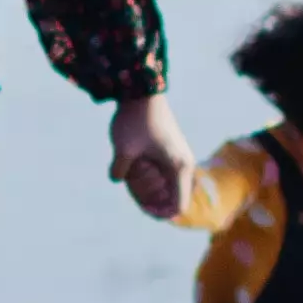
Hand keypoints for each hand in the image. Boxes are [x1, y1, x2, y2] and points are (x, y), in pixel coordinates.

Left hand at [108, 92, 195, 217]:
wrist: (143, 90)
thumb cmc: (135, 119)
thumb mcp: (123, 149)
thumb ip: (119, 170)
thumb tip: (117, 179)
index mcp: (179, 168)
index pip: (177, 206)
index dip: (160, 213)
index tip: (141, 206)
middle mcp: (184, 164)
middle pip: (174, 198)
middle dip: (154, 200)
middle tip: (135, 192)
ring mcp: (180, 156)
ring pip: (170, 185)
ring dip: (152, 188)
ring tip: (134, 178)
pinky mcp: (173, 150)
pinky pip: (166, 173)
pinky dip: (153, 177)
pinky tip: (136, 168)